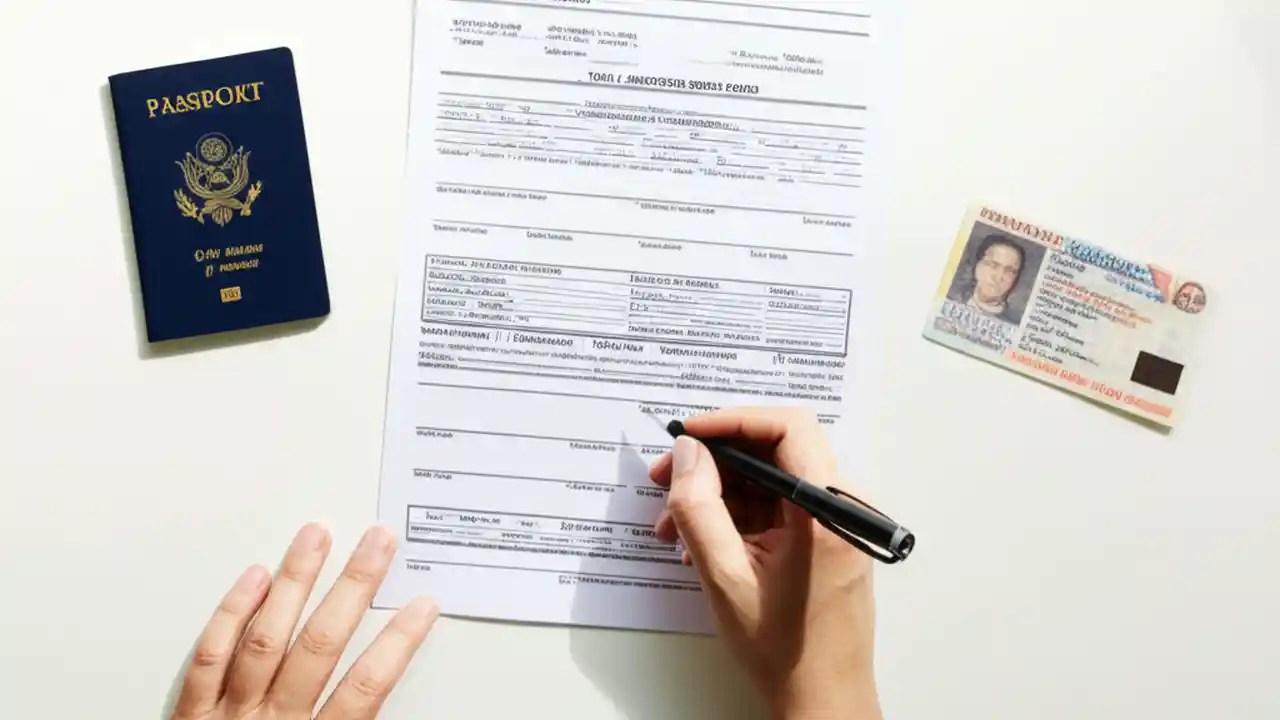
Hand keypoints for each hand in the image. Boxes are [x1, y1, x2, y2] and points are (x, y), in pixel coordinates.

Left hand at [172, 524, 437, 719]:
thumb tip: (397, 711)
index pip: (365, 690)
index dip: (397, 644)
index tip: (422, 608)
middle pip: (320, 647)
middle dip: (354, 587)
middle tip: (377, 544)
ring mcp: (227, 717)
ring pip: (266, 638)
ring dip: (295, 582)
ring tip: (315, 537)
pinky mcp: (189, 715)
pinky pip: (209, 657)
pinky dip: (230, 615)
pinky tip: (253, 577)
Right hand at [650, 408, 880, 719]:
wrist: (822, 698)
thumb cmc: (786, 651)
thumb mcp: (724, 577)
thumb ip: (699, 508)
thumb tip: (689, 455)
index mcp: (827, 511)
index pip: (787, 428)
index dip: (732, 421)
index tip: (689, 434)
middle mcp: (840, 507)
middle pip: (774, 449)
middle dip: (714, 461)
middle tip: (666, 478)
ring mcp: (834, 522)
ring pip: (769, 478)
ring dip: (718, 493)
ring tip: (674, 526)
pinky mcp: (824, 537)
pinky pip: (776, 504)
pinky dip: (736, 514)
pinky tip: (701, 542)